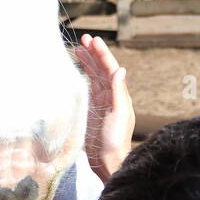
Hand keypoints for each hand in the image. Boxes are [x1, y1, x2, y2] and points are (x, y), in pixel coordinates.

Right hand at [77, 33, 134, 180]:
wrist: (108, 161)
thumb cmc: (115, 140)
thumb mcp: (118, 115)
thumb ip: (119, 92)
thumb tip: (120, 69)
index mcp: (119, 95)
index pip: (110, 69)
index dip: (102, 54)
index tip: (93, 40)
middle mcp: (111, 96)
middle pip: (102, 69)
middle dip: (94, 54)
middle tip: (84, 38)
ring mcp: (101, 102)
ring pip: (94, 76)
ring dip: (88, 62)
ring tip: (78, 48)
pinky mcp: (93, 109)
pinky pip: (89, 87)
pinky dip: (84, 76)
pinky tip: (78, 68)